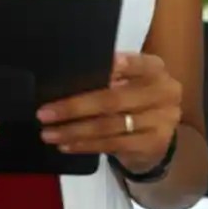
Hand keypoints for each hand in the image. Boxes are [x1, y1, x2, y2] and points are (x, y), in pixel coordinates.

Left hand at [36, 53, 181, 173]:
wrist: (157, 134)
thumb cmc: (133, 99)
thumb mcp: (127, 81)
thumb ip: (107, 78)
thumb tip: (65, 81)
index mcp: (155, 69)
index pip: (136, 63)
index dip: (118, 65)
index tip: (92, 66)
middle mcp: (164, 93)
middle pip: (113, 100)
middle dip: (74, 108)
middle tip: (44, 114)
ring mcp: (162, 121)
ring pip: (109, 126)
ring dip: (74, 131)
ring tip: (48, 133)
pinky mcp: (153, 144)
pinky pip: (113, 144)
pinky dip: (86, 145)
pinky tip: (66, 144)